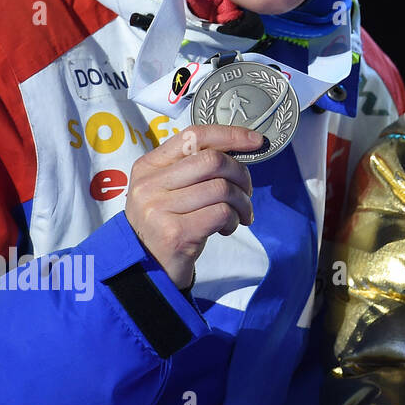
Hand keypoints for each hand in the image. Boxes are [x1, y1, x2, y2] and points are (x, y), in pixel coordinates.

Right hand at [124, 124, 262, 287]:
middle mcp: (148, 185)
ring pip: (221, 188)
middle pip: (213, 160)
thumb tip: (242, 144)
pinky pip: (221, 213)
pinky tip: (227, 227)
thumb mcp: (172, 189)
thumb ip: (195, 167)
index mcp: (148, 166)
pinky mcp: (174, 233)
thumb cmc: (170, 223)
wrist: (148, 269)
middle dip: (241, 175)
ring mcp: (158, 209)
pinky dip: (233, 219)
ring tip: (239, 215)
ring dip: (241, 202)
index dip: (230, 135)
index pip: (193, 135)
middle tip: (246, 192)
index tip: (256, 141)